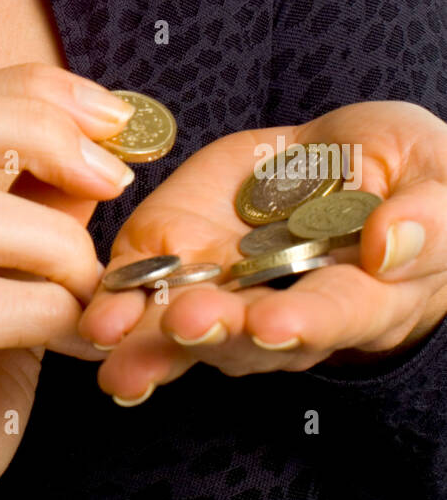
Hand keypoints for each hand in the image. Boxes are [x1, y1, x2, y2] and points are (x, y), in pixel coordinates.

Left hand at [77, 101, 446, 403]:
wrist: (348, 161)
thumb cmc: (409, 172)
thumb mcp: (434, 174)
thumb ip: (426, 214)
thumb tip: (390, 244)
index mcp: (365, 295)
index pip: (336, 313)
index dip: (304, 320)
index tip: (273, 322)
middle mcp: (288, 310)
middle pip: (250, 337)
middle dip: (215, 330)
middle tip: (188, 320)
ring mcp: (228, 291)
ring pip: (188, 330)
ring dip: (149, 338)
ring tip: (116, 334)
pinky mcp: (178, 257)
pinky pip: (140, 293)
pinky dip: (112, 309)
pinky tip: (88, 322)